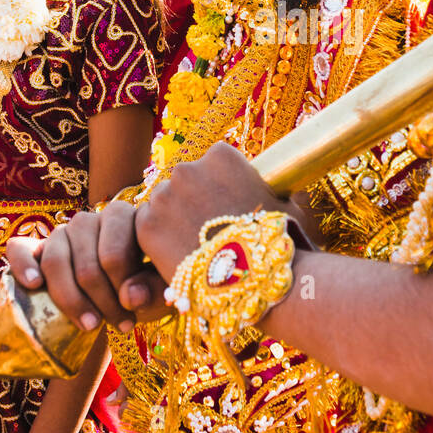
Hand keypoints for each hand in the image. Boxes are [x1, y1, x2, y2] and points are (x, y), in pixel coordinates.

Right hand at [7, 202, 167, 333]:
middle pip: (86, 263)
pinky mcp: (35, 247)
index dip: (122, 290)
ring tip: (90, 326)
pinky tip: (34, 285)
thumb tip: (131, 297)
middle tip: (118, 327)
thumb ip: (153, 291)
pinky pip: (20, 249)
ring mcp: (61, 232)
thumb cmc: (145, 289)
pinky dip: (24, 265)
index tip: (132, 317)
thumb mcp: (158, 290)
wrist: (119, 300)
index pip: (114, 253)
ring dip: (71, 300)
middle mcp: (90, 220)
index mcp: (124, 218)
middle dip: (103, 302)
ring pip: (55, 261)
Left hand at [134, 144, 301, 281]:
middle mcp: (187, 168)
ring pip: (163, 202)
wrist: (255, 277)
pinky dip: (158, 236)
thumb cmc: (278, 240)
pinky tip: (176, 251)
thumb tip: (280, 186)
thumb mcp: (285, 203)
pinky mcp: (147, 223)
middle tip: (208, 228)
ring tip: (194, 244)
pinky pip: (146, 223)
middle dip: (194, 200)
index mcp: (221, 155)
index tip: (226, 205)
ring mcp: (164, 195)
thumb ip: (270, 187)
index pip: (212, 162)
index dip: (219, 186)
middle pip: (185, 181)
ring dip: (174, 218)